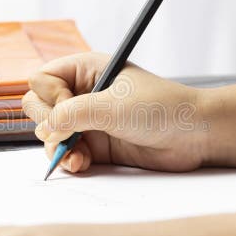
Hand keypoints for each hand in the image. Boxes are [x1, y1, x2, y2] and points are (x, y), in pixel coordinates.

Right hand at [22, 52, 208, 172]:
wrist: (195, 135)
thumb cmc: (162, 108)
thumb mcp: (113, 106)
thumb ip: (73, 114)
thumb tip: (46, 129)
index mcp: (86, 70)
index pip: (41, 79)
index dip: (49, 96)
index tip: (69, 107)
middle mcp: (82, 94)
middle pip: (39, 107)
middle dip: (49, 125)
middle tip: (67, 134)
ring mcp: (88, 121)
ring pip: (50, 134)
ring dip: (58, 148)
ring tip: (78, 157)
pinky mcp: (96, 145)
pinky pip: (67, 153)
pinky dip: (69, 161)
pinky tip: (82, 164)